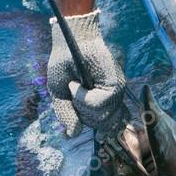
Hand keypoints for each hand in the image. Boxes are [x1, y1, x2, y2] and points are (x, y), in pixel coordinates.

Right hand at [47, 9, 125, 136]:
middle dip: (81, 114)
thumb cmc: (65, 65)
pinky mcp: (115, 84)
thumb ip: (66, 115)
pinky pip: (100, 104)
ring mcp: (115, 93)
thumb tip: (73, 134)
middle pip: (100, 126)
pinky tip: (77, 84)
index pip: (103, 128)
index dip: (85, 122)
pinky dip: (84, 97)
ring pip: (101, 117)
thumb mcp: (59, 94)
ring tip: (74, 86)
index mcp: (102, 105)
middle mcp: (112, 100)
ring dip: (82, 105)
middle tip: (72, 92)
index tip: (72, 106)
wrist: (70, 41)